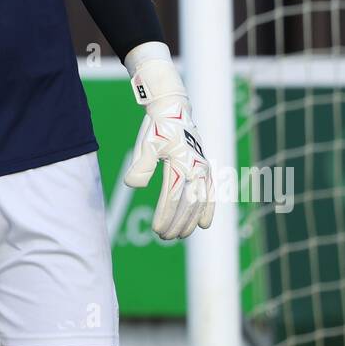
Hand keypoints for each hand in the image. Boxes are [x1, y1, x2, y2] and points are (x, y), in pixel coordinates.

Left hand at [122, 46, 215, 239]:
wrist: (173, 108)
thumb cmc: (157, 127)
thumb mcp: (146, 144)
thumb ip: (141, 166)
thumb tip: (133, 186)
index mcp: (181, 163)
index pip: (173, 197)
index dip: (166, 215)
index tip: (157, 230)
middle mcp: (195, 167)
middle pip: (188, 203)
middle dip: (177, 223)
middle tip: (165, 237)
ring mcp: (202, 168)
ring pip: (200, 201)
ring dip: (190, 220)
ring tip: (180, 235)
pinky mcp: (204, 167)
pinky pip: (211, 192)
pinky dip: (209, 208)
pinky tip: (204, 224)